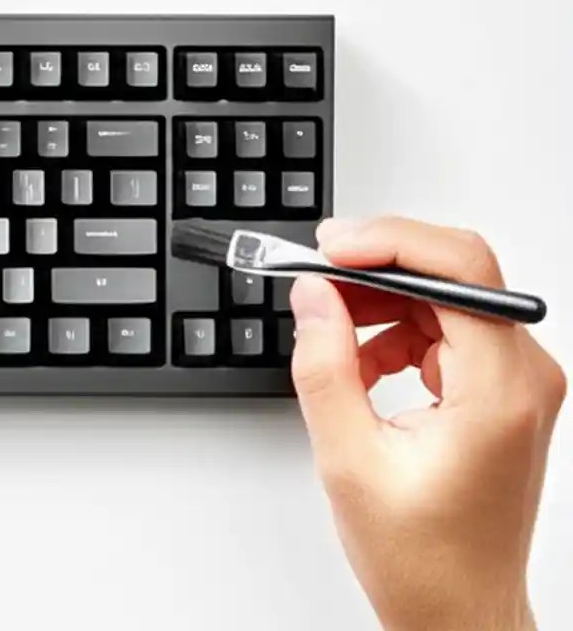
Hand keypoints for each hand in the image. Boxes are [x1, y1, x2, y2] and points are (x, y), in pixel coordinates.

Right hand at [289, 217, 565, 630]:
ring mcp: (517, 384)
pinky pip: (449, 333)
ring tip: (332, 340)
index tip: (330, 248)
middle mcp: (524, 378)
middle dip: (379, 268)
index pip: (460, 271)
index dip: (389, 243)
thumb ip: (324, 365)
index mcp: (500, 391)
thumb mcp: (349, 458)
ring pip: (448, 300)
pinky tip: (363, 369)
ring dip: (384, 306)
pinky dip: (399, 335)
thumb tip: (314, 297)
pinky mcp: (500, 392)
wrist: (458, 608)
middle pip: (456, 276)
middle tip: (316, 279)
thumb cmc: (422, 557)